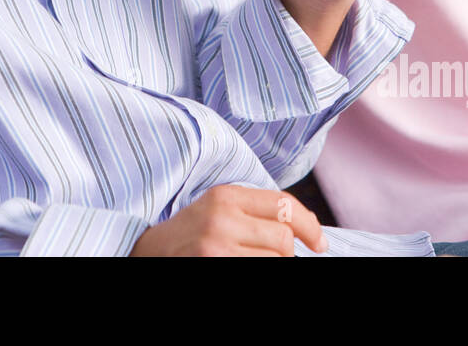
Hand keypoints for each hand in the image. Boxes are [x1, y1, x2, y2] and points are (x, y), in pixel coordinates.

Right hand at [129, 184, 327, 255]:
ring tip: (255, 260)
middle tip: (277, 257)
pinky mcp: (214, 266)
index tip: (319, 243)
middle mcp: (222, 218)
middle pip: (283, 238)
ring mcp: (216, 247)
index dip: (310, 226)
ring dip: (274, 264)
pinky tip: (248, 264)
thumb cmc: (191, 232)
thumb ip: (255, 210)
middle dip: (288, 253)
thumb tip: (307, 228)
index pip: (283, 204)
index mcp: (226, 195)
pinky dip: (262, 269)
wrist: (148, 251)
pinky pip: (260, 271)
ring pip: (275, 260)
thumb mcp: (218, 208)